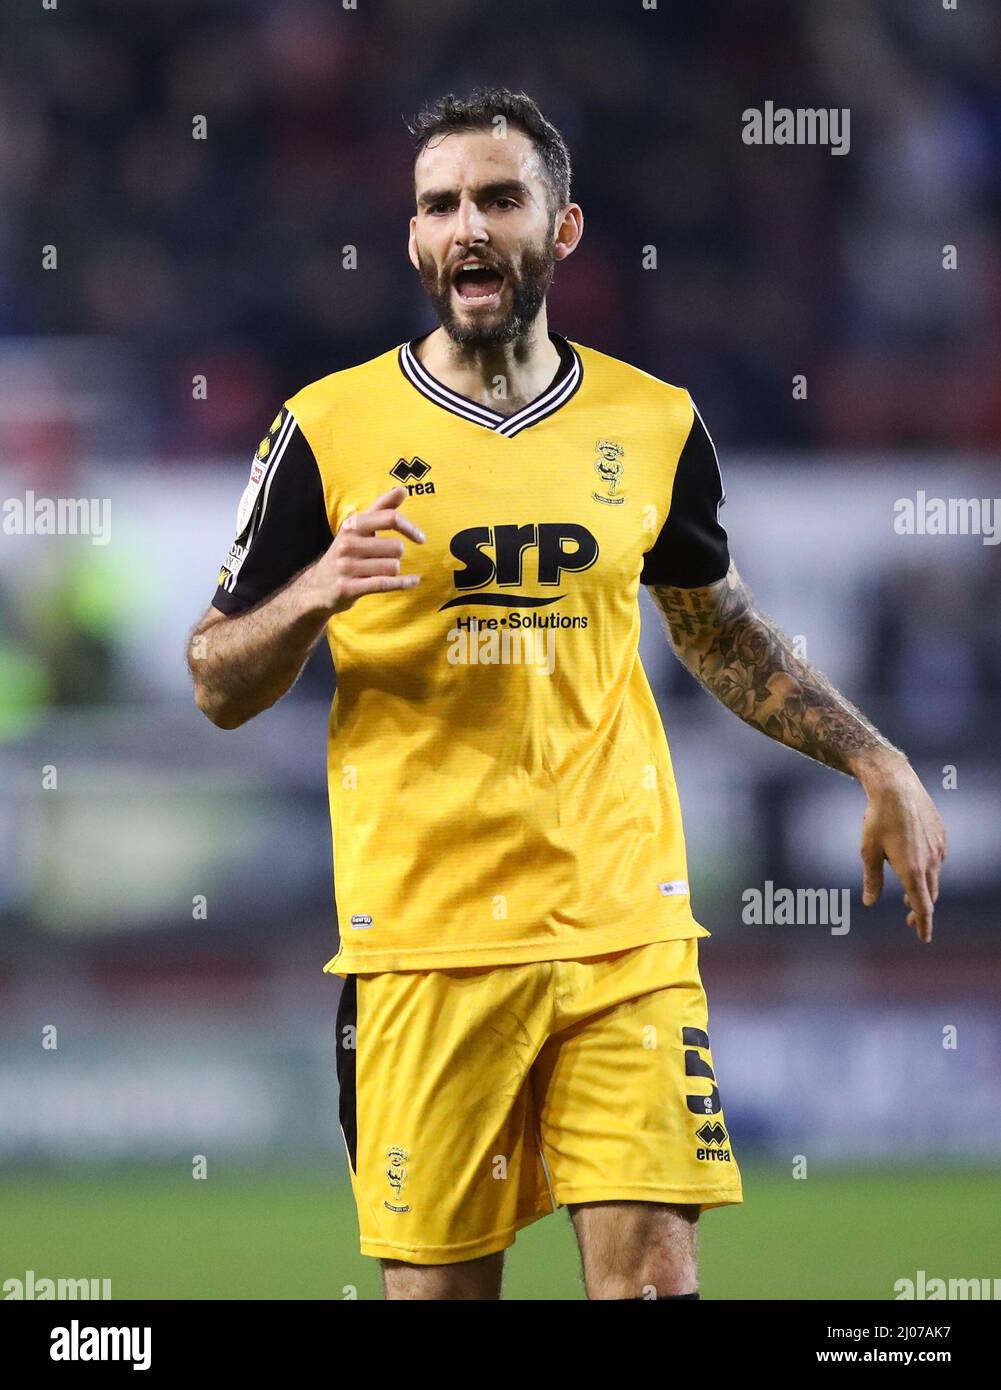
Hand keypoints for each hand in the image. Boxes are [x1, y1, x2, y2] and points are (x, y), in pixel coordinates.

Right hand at [302, 486, 424, 616]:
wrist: (317, 587)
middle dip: (397, 555)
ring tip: (381, 571)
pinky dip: (403, 583)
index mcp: (352, 525)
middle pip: (396, 547)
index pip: (390, 518)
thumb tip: (403, 489)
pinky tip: (413, 581)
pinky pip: (385, 584)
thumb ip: (381, 508)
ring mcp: (346, 567)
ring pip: (393, 567)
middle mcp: (347, 544)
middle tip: (384, 559)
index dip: (409, 528)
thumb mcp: (357, 528)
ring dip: (394, 570)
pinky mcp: (348, 588)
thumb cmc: (345, 554)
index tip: (421, 538)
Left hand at [857, 752, 946, 942]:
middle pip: (930, 894)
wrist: (896, 786)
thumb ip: (872, 879)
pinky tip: (917, 865)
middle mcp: (931, 861)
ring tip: (908, 896)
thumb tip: (869, 902)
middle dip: (921, 909)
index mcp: (912, 870)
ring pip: (934, 876)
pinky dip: (928, 868)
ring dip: (924, 889)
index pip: (923, 907)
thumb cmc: (877, 819)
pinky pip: (937, 858)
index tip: (923, 938)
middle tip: (910, 920)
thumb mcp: (868, 851)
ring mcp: (938, 847)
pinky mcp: (941, 835)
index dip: (924, 924)